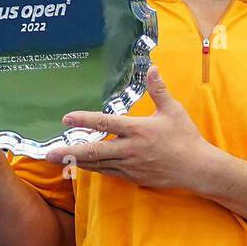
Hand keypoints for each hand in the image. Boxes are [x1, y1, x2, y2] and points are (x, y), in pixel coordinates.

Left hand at [47, 65, 220, 191]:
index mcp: (138, 130)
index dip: (85, 120)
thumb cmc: (186, 137)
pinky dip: (94, 169)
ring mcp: (130, 166)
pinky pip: (108, 173)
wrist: (197, 169)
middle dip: (70, 152)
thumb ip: (159, 90)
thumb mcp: (173, 110)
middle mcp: (130, 150)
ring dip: (77, 162)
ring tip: (59, 159)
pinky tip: (82, 165)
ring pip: (98, 165)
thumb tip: (152, 67)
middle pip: (94, 152)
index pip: (106, 123)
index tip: (66, 118)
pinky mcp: (133, 178)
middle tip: (49, 153)